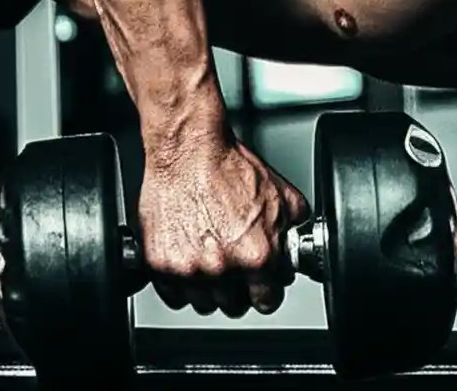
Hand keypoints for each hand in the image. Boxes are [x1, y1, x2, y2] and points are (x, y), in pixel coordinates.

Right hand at [137, 135, 309, 317]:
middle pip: (234, 305)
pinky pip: (173, 294)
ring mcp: (188, 268)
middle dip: (238, 290)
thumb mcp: (280, 194)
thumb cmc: (228, 167)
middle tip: (235, 269)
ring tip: (211, 264)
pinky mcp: (160, 263)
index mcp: (256, 255)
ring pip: (203, 303)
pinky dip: (180, 285)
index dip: (267, 292)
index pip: (267, 301)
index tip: (262, 288)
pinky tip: (189, 263)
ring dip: (209, 290)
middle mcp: (222, 267)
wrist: (188, 151)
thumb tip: (296, 241)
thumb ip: (293, 225)